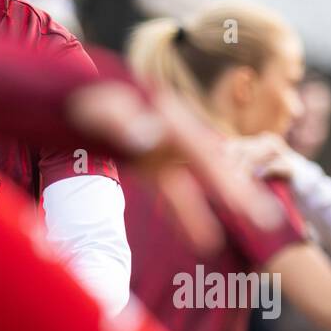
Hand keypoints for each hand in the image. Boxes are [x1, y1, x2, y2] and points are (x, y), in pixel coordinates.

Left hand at [67, 82, 284, 255]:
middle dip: (240, 191)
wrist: (60, 90)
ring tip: (252, 229)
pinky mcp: (148, 162)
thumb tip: (147, 139)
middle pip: (211, 165)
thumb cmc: (76, 92)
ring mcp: (161, 148)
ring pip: (197, 182)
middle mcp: (170, 132)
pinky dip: (188, 213)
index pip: (200, 151)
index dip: (224, 176)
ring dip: (220, 206)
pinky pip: (174, 191)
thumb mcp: (94, 104)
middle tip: (270, 218)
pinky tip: (205, 240)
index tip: (243, 200)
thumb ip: (118, 119)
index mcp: (164, 115)